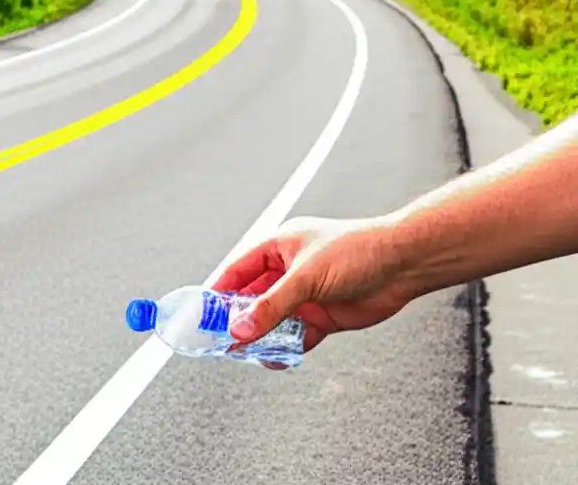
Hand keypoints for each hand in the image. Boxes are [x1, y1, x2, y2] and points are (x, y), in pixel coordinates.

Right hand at [211, 215, 418, 360]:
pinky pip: (295, 336)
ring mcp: (305, 295)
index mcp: (278, 247)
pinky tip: (276, 357)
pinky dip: (286, 348)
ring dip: (261, 336)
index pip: (236, 271)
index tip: (201, 314)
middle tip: (219, 340)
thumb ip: (272, 305)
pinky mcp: (322, 316)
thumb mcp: (306, 277)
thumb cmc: (358, 250)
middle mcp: (288, 271)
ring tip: (246, 353)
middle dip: (237, 320)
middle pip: (251, 299)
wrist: (404, 264)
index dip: (217, 292)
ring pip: (272, 321)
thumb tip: (240, 328)